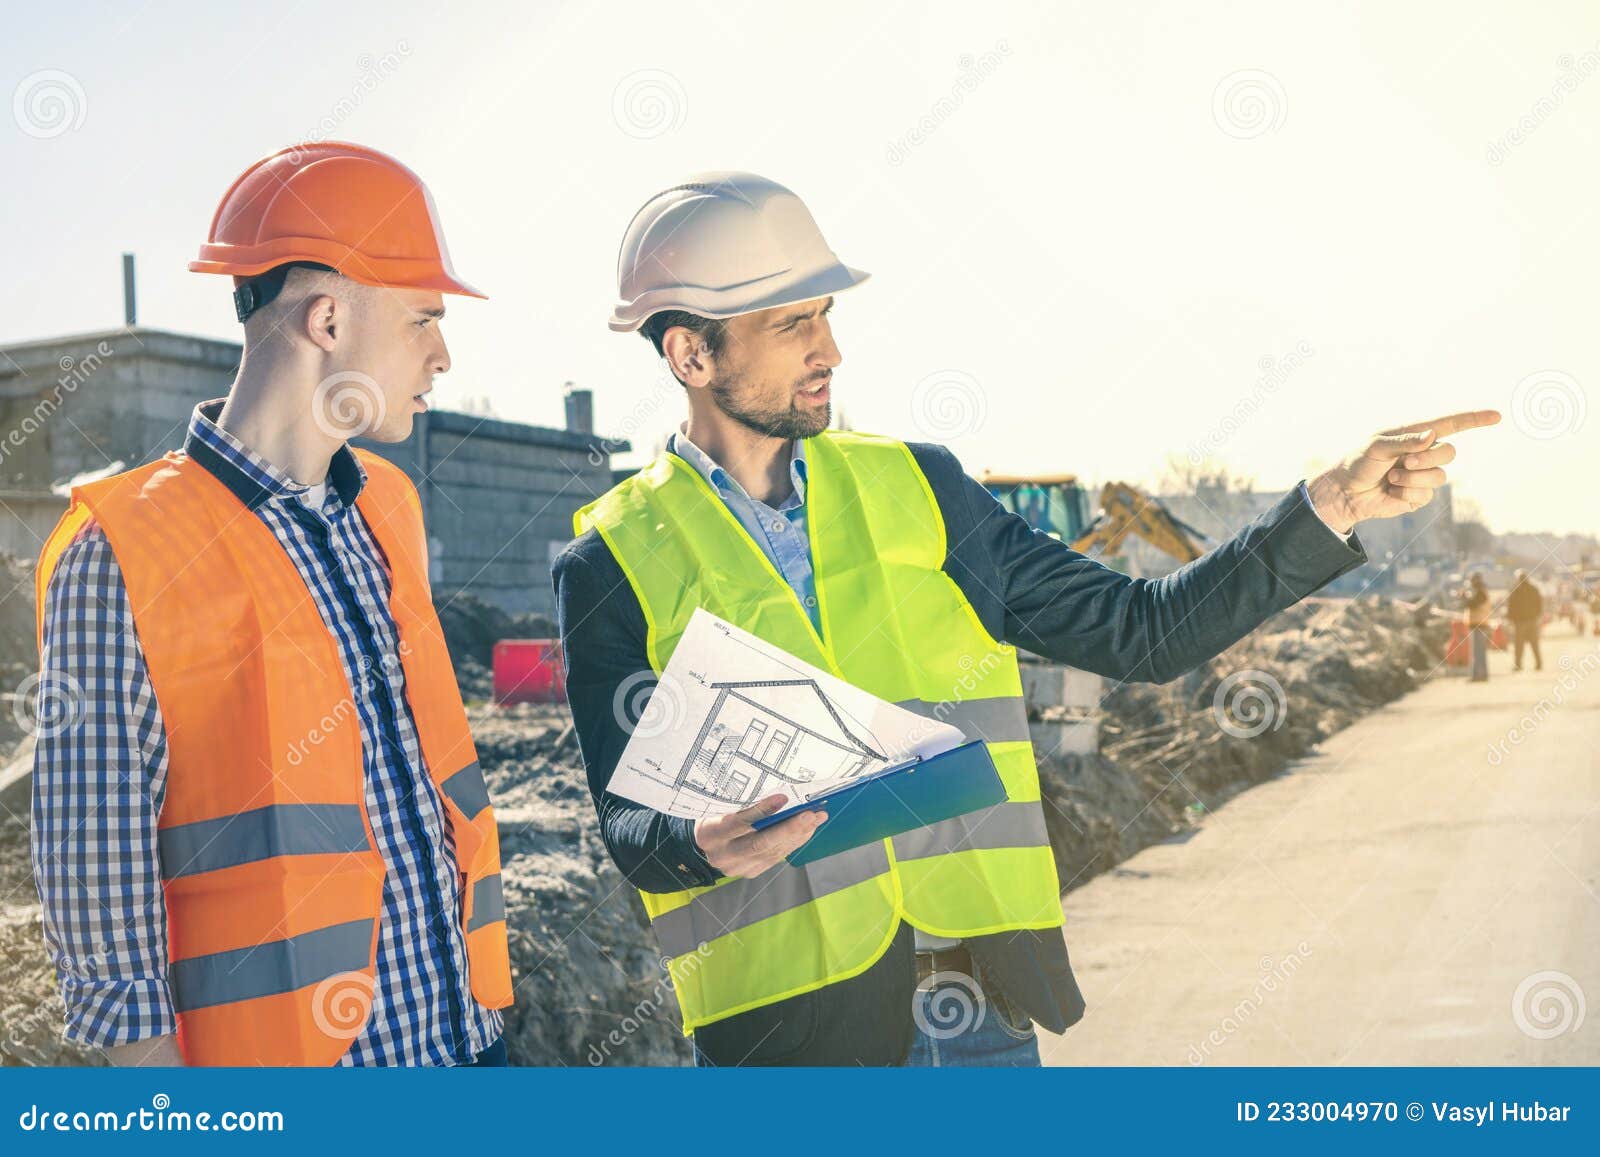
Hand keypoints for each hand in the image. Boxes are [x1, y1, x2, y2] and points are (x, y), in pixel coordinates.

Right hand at [694, 794, 825, 877]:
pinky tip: (806, 830)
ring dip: (798, 835)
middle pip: (760, 843)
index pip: (738, 823)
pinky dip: (793, 842)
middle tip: (812, 814)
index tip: (783, 798)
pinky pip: (776, 857)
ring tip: (816, 818)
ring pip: (772, 852)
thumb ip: (743, 803)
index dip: (762, 811)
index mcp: (710, 834)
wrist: (708, 838)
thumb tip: (779, 795)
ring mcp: (736, 867)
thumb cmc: (716, 813)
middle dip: (790, 828)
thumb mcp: (722, 804)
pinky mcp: (750, 871)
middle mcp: (722, 855)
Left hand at [1306, 409, 1501, 533]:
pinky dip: (1407, 492)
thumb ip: (1404, 440)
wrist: (1345, 492)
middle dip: (1428, 458)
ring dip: (1413, 477)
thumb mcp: (1376, 446)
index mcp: (1416, 434)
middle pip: (1450, 452)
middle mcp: (1425, 452)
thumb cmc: (1358, 462)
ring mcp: (1424, 474)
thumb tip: (1431, 435)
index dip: (1475, 419)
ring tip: (1392, 477)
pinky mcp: (1419, 495)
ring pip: (1440, 476)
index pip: (1452, 424)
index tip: (1496, 416)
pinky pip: (1426, 493)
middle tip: (1404, 462)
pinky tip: (1391, 490)